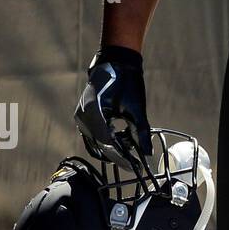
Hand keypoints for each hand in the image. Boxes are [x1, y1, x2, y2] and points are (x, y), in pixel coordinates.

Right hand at [74, 46, 152, 170]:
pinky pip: (94, 134)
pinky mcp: (85, 116)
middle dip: (117, 155)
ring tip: (131, 148)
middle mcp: (83, 117)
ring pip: (95, 142)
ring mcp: (81, 117)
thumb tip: (147, 154)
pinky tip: (122, 138)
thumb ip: (140, 132)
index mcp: (94, 113)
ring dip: (112, 148)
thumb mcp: (136, 109)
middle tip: (135, 163)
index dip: (122, 157)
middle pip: (99, 146)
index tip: (135, 167)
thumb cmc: (127, 82)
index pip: (107, 144)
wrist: (116, 63)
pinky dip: (107, 139)